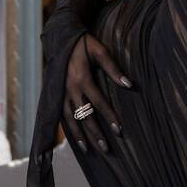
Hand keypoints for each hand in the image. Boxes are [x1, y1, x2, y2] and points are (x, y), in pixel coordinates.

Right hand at [61, 34, 132, 155]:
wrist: (60, 36)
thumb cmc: (84, 43)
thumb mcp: (100, 51)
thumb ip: (114, 69)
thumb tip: (130, 85)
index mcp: (81, 78)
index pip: (98, 102)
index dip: (109, 116)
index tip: (119, 130)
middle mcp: (69, 89)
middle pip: (84, 115)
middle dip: (95, 133)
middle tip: (107, 149)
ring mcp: (61, 92)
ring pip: (71, 119)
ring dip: (80, 135)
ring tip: (90, 150)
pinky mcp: (56, 94)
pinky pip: (62, 115)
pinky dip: (69, 128)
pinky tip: (76, 138)